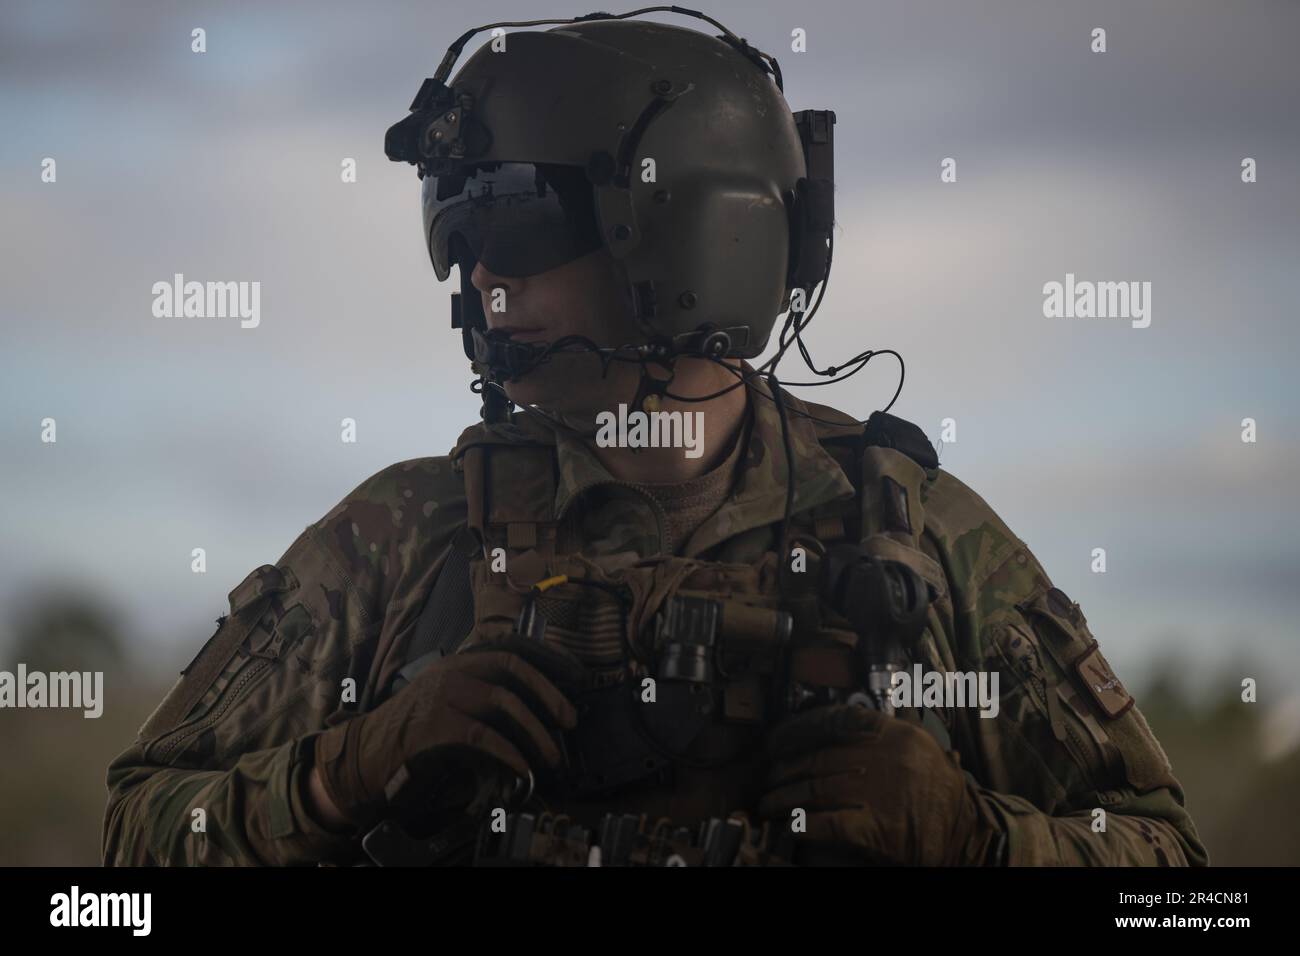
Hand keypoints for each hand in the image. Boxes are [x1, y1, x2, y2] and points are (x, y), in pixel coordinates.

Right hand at [311, 637, 585, 828]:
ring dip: (535, 731)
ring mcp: (441, 696)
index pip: (511, 651)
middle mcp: (451, 671)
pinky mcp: (434, 727)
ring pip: (503, 702)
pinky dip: (510, 752)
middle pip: (512, 669)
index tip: (574, 682)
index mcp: (458, 662)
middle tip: (569, 721)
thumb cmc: (412, 733)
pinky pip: (483, 736)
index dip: (546, 665)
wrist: (364, 756)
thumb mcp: (447, 702)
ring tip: (551, 755)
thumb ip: (482, 698)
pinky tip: (523, 768)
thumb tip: (536, 712)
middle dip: (549, 695)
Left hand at [758, 704, 1002, 864]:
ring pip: (815, 788)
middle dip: (785, 770)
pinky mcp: (877, 827)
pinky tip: (786, 826)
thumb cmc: (939, 792)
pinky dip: (801, 824)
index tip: (777, 740)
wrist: (969, 835)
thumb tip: (833, 723)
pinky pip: (827, 822)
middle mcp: (885, 757)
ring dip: (784, 798)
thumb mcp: (917, 747)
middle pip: (818, 758)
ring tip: (769, 805)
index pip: (833, 722)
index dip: (798, 730)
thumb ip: (881, 731)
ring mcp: (881, 791)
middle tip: (768, 779)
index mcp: (893, 733)